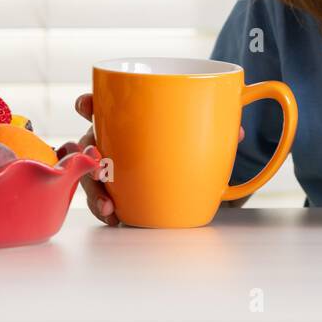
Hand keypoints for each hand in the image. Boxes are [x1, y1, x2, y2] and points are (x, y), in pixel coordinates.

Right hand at [64, 93, 246, 226]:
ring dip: (94, 191)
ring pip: (91, 176)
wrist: (199, 171)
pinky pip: (105, 199)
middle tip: (96, 163)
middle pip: (89, 143)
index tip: (87, 105)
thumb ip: (221, 126)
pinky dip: (106, 209)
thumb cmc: (194, 138)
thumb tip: (237, 132)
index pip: (104, 104)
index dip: (90, 103)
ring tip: (108, 207)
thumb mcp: (208, 128)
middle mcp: (116, 139)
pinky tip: (116, 218)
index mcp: (130, 116)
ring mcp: (114, 165)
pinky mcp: (120, 191)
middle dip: (84, 154)